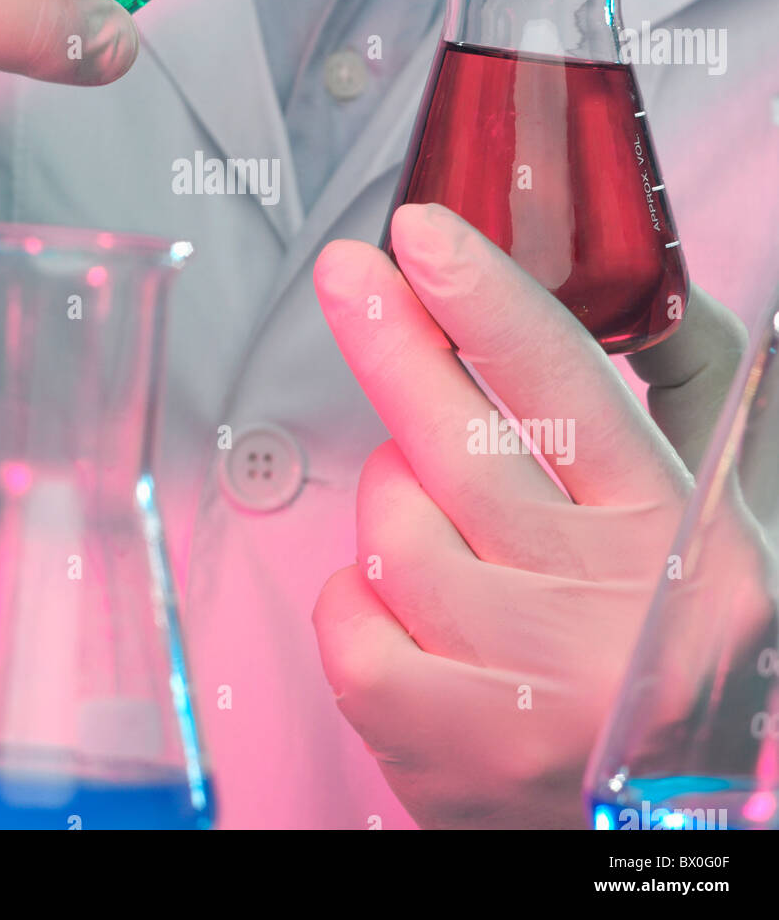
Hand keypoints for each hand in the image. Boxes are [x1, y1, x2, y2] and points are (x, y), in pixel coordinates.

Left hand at [311, 203, 747, 828]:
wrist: (647, 814)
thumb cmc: (654, 639)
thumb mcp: (702, 520)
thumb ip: (671, 406)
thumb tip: (646, 297)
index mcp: (674, 533)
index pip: (568, 391)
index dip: (485, 299)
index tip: (421, 233)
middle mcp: (613, 610)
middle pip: (460, 446)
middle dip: (392, 341)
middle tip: (348, 275)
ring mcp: (533, 689)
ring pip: (390, 531)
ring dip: (393, 511)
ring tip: (450, 542)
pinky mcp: (455, 751)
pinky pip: (347, 621)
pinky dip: (352, 601)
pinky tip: (403, 613)